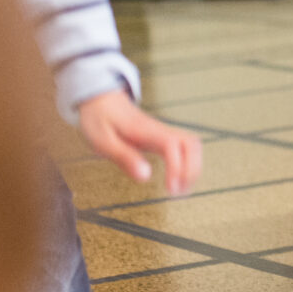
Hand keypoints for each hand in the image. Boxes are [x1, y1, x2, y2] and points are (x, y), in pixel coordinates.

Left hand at [77, 89, 202, 195]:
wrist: (101, 100)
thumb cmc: (100, 119)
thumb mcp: (104, 141)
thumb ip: (125, 158)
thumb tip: (146, 176)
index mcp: (146, 131)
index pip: (172, 146)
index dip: (177, 168)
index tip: (171, 188)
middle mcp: (159, 130)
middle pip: (191, 144)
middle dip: (192, 169)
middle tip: (180, 191)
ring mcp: (163, 132)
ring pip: (192, 144)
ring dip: (192, 167)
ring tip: (182, 188)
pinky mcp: (162, 136)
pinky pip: (184, 147)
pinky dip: (187, 163)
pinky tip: (177, 176)